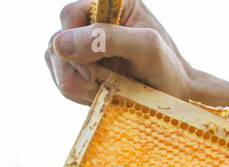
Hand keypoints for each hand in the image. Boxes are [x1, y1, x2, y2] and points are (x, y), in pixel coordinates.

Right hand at [45, 1, 195, 104]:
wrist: (174, 95)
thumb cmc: (167, 67)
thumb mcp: (145, 48)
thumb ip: (107, 39)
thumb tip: (60, 43)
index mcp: (109, 3)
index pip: (70, 14)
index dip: (75, 42)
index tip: (95, 68)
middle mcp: (92, 19)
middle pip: (56, 39)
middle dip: (77, 68)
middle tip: (102, 81)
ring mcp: (82, 44)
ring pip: (53, 61)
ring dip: (78, 83)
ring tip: (106, 88)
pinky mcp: (79, 66)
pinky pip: (62, 79)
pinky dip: (80, 92)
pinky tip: (101, 92)